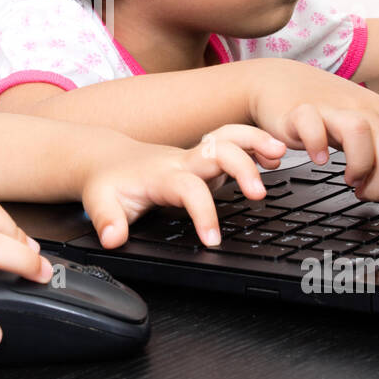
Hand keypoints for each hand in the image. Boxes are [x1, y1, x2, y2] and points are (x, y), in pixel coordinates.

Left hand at [80, 124, 285, 248]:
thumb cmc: (108, 182)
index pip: (188, 189)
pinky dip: (255, 143)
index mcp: (161, 175)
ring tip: (280, 154)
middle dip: (241, 168)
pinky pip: (234, 144)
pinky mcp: (205, 160)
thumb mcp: (99, 203)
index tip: (213, 239)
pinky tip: (275, 155)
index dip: (203, 213)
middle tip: (259, 194)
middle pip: (217, 152)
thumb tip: (113, 238)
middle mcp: (182, 161)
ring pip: (229, 138)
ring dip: (255, 142)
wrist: (107, 158)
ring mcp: (196, 159)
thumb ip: (107, 221)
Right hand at [248, 60, 378, 217]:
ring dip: (359, 167)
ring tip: (348, 179)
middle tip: (365, 193)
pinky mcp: (300, 110)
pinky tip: (317, 159)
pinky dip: (318, 146)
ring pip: (361, 134)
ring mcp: (331, 108)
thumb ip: (376, 148)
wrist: (276, 81)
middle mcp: (361, 108)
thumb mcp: (357, 125)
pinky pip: (314, 127)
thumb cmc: (318, 109)